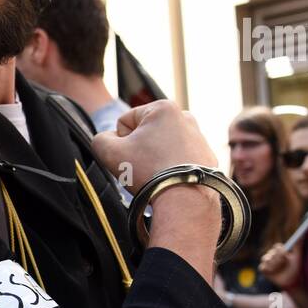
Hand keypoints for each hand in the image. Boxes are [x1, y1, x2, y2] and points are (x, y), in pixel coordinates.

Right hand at [91, 100, 216, 193]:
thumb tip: (109, 140)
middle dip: (139, 149)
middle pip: (144, 133)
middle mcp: (185, 117)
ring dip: (155, 159)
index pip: (124, 122)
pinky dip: (172, 168)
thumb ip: (99, 139)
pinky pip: (179, 160)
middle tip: (142, 168)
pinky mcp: (207, 157)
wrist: (184, 199)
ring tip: (157, 175)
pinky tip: (171, 180)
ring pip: (161, 147)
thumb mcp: (109, 152)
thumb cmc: (148, 171)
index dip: (120, 142)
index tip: (131, 157)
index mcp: (163, 108)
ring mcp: (199, 137)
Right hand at [260, 242, 300, 289]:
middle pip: (271, 253)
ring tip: (280, 269)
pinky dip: (268, 269)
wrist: (292, 281)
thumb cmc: (295, 269)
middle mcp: (273, 255)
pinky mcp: (263, 269)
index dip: (280, 250)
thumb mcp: (297, 256)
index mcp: (280, 251)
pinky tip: (273, 272)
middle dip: (278, 259)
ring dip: (274, 265)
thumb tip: (301, 235)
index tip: (286, 254)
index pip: (277, 246)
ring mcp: (267, 262)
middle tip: (284, 264)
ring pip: (266, 259)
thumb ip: (298, 245)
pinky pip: (262, 267)